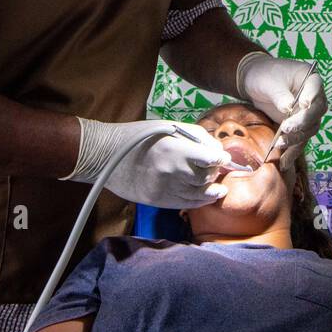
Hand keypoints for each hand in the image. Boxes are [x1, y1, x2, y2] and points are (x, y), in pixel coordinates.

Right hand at [68, 118, 235, 209]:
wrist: (108, 157)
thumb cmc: (141, 136)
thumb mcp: (170, 127)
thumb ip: (197, 137)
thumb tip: (218, 150)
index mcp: (175, 149)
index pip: (211, 158)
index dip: (221, 158)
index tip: (223, 158)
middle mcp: (173, 171)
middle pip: (207, 177)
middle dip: (215, 172)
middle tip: (215, 167)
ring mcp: (167, 189)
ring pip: (201, 194)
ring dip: (212, 189)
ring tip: (218, 186)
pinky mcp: (161, 201)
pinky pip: (189, 204)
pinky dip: (201, 200)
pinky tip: (206, 195)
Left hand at [237, 53, 326, 169]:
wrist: (257, 82)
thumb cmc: (265, 75)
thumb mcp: (270, 82)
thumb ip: (280, 95)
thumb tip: (288, 108)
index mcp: (310, 79)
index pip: (316, 88)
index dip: (312, 97)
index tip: (303, 104)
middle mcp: (314, 98)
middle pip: (315, 113)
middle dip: (301, 123)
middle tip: (286, 128)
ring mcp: (308, 114)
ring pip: (308, 130)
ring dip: (295, 139)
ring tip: (278, 144)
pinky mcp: (299, 128)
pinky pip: (299, 141)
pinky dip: (292, 152)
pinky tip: (284, 163)